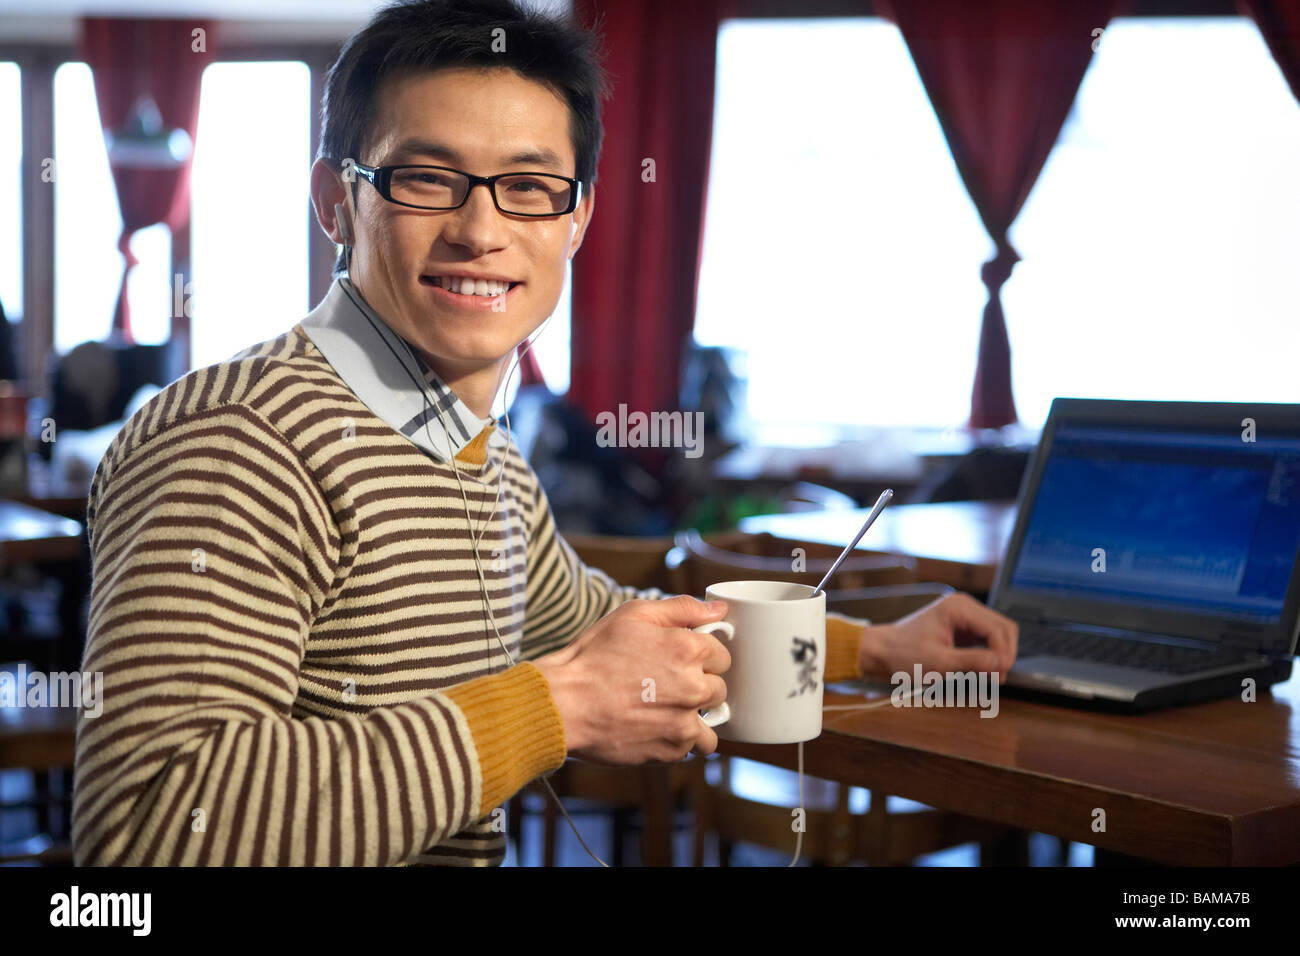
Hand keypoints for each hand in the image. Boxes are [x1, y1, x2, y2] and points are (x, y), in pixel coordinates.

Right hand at [533, 595, 731, 763]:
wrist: (563, 704)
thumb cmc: (593, 657)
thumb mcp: (633, 615)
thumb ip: (682, 609)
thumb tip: (719, 609)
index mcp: (689, 650)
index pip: (723, 655)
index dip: (701, 656)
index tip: (679, 660)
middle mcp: (695, 687)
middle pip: (720, 689)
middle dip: (698, 686)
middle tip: (665, 684)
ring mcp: (685, 722)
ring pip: (712, 723)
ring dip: (695, 718)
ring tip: (664, 711)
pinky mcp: (672, 750)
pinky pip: (692, 747)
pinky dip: (678, 740)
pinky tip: (653, 727)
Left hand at [862, 592, 1017, 682]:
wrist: (883, 651)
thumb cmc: (904, 654)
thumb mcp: (939, 662)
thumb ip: (973, 661)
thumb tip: (1001, 663)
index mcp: (959, 608)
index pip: (998, 629)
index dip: (1004, 653)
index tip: (1000, 675)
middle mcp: (965, 606)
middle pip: (1003, 628)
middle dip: (1004, 654)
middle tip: (997, 678)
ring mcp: (965, 616)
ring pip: (998, 634)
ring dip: (998, 655)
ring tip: (989, 677)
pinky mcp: (963, 627)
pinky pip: (986, 640)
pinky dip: (988, 655)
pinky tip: (981, 671)